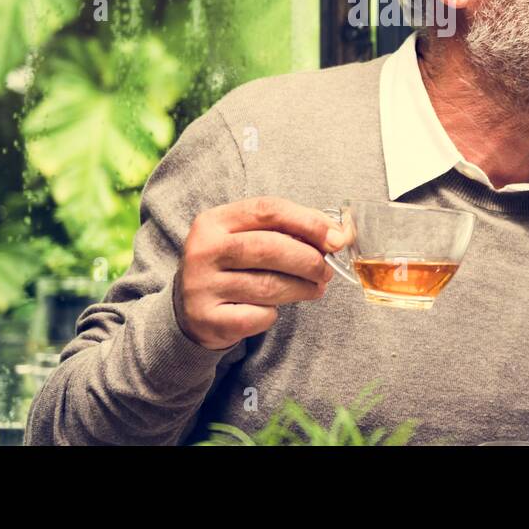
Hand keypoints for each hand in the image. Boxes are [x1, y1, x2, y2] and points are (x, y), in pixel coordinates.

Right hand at [178, 196, 345, 349]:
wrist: (189, 310)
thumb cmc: (232, 267)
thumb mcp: (249, 238)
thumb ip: (289, 230)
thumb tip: (339, 235)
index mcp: (214, 221)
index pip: (267, 209)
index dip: (308, 222)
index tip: (337, 238)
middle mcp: (203, 250)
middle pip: (269, 247)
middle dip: (308, 260)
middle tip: (326, 271)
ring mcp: (202, 286)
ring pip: (267, 285)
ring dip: (301, 288)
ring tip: (315, 288)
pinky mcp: (208, 319)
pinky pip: (258, 316)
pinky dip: (273, 314)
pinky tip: (272, 309)